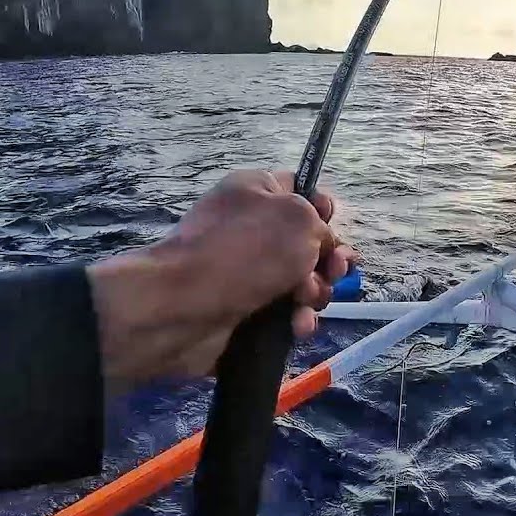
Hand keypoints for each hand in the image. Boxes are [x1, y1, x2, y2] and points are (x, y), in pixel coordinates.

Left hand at [89, 170, 358, 393]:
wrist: (183, 308)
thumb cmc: (244, 251)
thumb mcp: (299, 219)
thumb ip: (322, 225)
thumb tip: (322, 246)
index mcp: (255, 191)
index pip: (300, 189)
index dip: (323, 207)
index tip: (332, 225)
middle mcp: (250, 228)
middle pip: (308, 242)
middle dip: (328, 261)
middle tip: (331, 272)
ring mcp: (245, 271)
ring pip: (302, 282)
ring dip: (315, 294)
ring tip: (304, 302)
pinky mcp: (244, 309)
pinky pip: (284, 312)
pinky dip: (296, 320)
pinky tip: (296, 327)